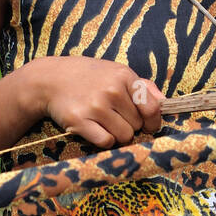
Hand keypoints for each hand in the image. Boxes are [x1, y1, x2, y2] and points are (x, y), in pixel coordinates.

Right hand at [21, 55, 162, 147]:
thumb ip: (143, 87)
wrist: (50, 79)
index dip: (153, 121)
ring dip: (117, 135)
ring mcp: (95, 106)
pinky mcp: (79, 121)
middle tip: (114, 117)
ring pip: (123, 137)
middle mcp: (112, 91)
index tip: (148, 125)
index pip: (152, 108)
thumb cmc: (89, 77)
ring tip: (104, 122)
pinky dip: (103, 140)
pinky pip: (106, 142)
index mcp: (124, 76)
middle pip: (137, 125)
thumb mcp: (116, 72)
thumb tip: (165, 103)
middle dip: (129, 125)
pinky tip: (95, 129)